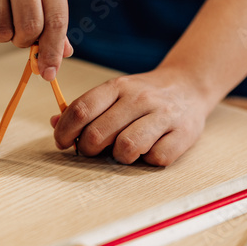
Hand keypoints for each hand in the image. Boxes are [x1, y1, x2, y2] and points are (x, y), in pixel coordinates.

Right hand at [0, 0, 72, 80]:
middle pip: (29, 29)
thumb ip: (54, 16)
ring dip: (2, 35)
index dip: (53, 51)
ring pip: (1, 31)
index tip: (49, 73)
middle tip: (21, 33)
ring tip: (2, 16)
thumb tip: (60, 58)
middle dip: (25, 42)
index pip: (56, 20)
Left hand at [50, 68, 214, 165]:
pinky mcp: (184, 133)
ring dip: (119, 157)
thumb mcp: (115, 92)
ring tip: (123, 151)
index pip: (81, 110)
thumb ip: (86, 108)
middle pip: (98, 133)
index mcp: (118, 87)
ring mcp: (163, 115)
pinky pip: (156, 158)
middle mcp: (140, 98)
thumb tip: (55, 123)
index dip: (65, 131)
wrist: (190, 85)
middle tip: (93, 150)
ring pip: (127, 147)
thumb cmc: (144, 96)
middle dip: (88, 149)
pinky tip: (149, 151)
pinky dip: (148, 160)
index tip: (62, 142)